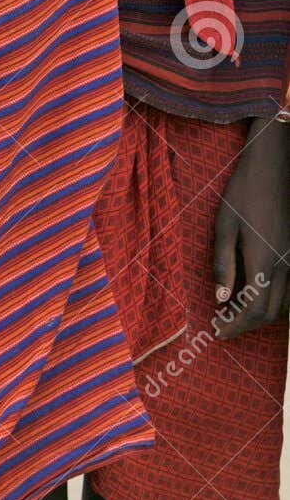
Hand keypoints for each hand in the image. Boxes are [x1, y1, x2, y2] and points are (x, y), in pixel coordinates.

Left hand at [213, 116, 289, 338]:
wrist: (275, 167)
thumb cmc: (243, 193)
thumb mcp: (224, 226)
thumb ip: (222, 264)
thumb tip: (220, 298)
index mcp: (263, 261)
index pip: (253, 309)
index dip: (235, 326)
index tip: (217, 332)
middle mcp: (286, 266)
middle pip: (270, 313)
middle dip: (245, 325)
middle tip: (222, 326)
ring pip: (284, 305)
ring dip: (261, 315)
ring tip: (235, 312)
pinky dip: (275, 302)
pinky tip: (256, 294)